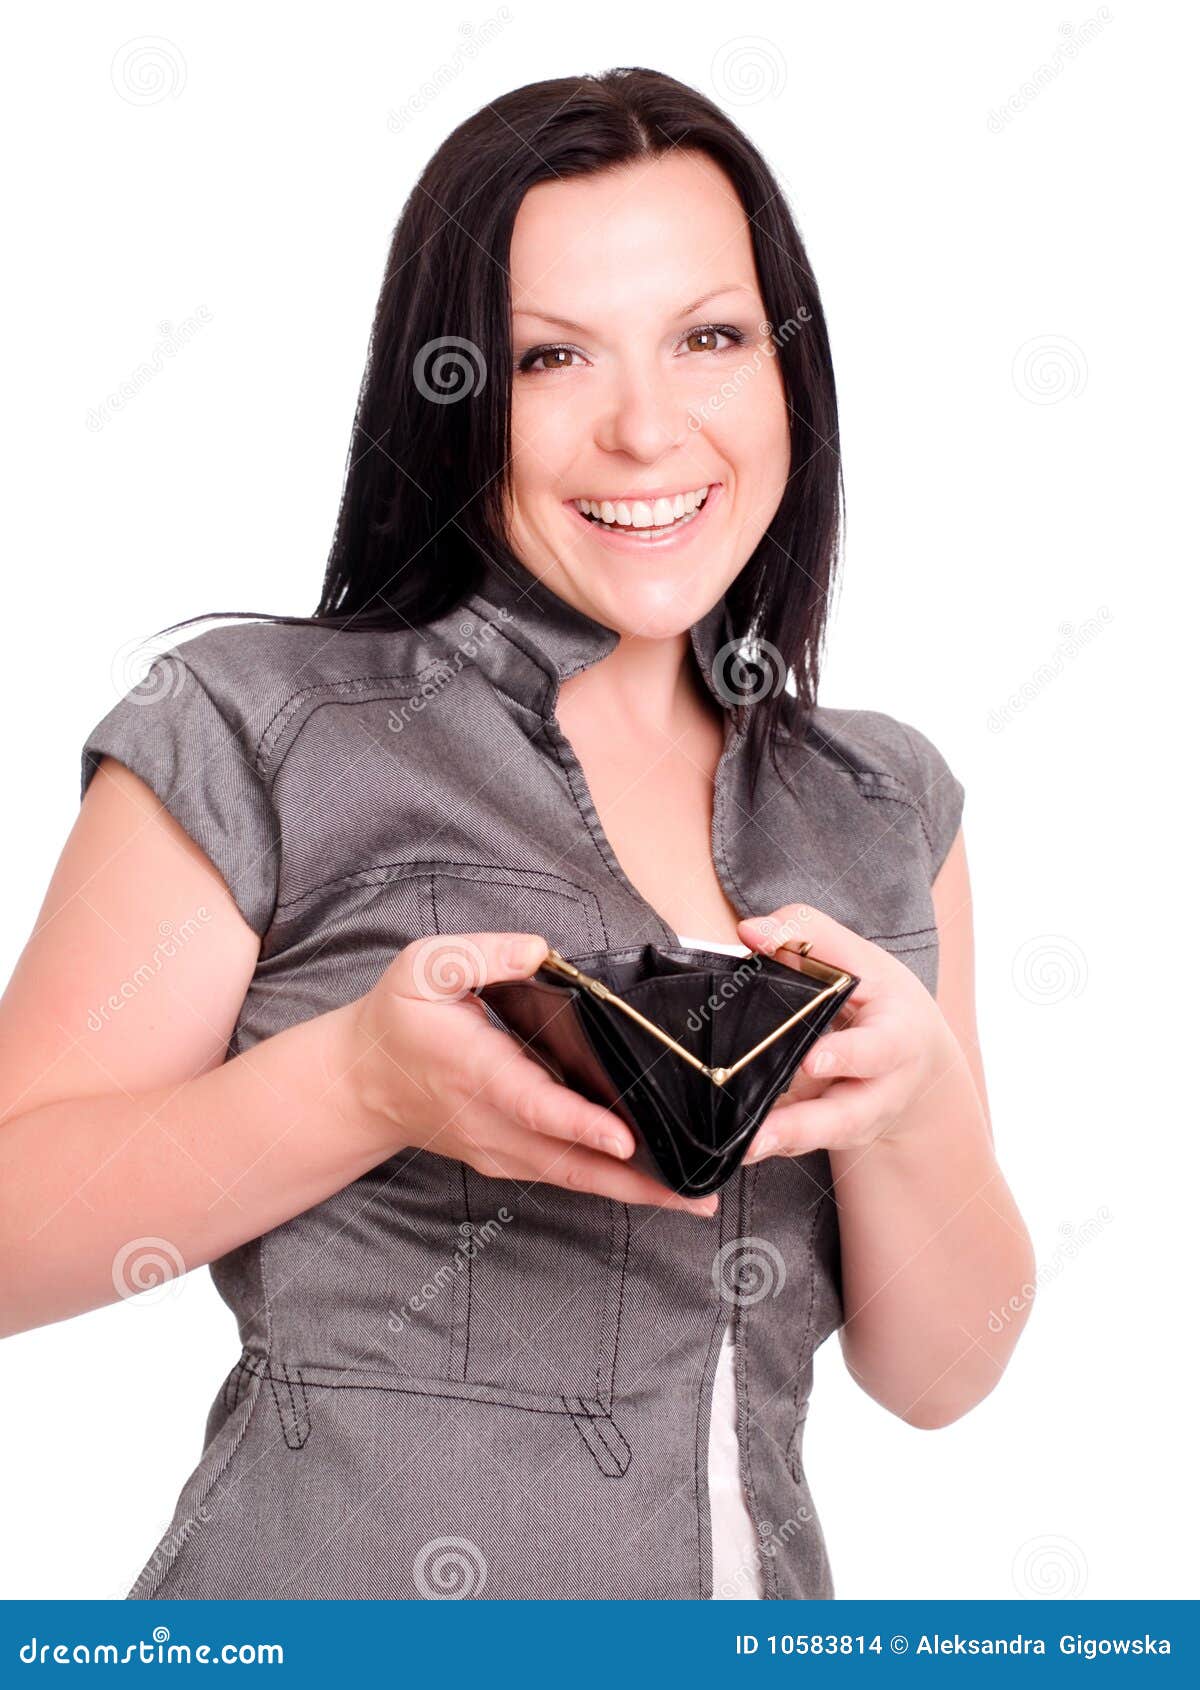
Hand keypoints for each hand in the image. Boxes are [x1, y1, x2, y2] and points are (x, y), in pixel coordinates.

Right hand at [348, 930, 717, 1215]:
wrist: (362, 1085)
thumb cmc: (399, 1018)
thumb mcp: (424, 967)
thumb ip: (482, 954)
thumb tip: (540, 951)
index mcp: (474, 1069)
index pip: (532, 1102)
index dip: (579, 1121)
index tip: (624, 1137)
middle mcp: (491, 1121)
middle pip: (569, 1161)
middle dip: (635, 1181)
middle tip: (700, 1196)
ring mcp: (501, 1149)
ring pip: (574, 1177)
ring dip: (635, 1192)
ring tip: (698, 1201)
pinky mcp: (510, 1160)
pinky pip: (566, 1176)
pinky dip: (613, 1186)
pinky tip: (659, 1187)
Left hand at [735, 904, 959, 1161]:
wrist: (913, 1057)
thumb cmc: (878, 999)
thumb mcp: (859, 959)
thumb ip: (806, 935)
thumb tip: (750, 932)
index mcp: (896, 1037)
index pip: (878, 1049)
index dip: (848, 1056)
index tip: (813, 1060)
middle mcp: (880, 1089)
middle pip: (847, 1116)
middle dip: (805, 1127)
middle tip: (761, 1135)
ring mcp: (854, 1119)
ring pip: (820, 1139)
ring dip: (780, 1144)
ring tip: (742, 1149)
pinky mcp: (826, 1134)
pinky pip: (797, 1144)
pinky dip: (769, 1145)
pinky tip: (735, 1146)